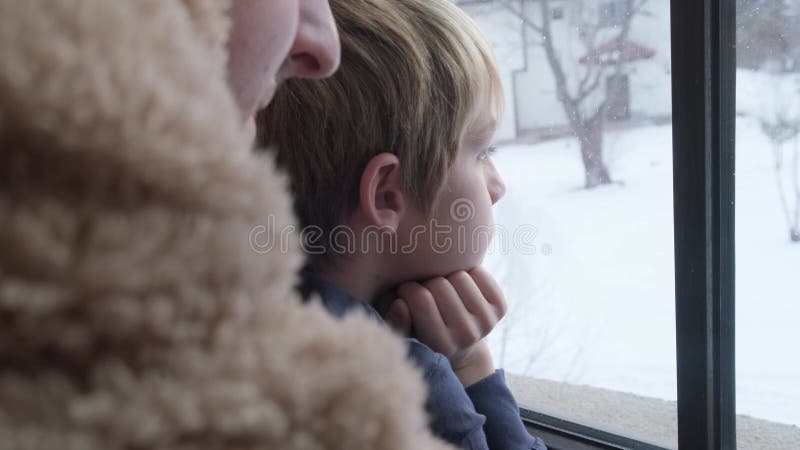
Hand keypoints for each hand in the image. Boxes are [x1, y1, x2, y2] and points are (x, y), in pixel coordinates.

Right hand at [384, 267, 506, 384]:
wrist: (458, 342)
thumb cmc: (420, 329)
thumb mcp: (401, 328)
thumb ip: (393, 319)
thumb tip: (400, 305)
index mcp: (440, 344)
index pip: (420, 298)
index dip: (407, 289)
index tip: (405, 293)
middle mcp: (466, 336)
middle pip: (440, 285)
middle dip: (426, 282)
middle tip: (424, 289)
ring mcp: (486, 323)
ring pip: (460, 276)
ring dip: (447, 276)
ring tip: (441, 288)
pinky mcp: (499, 309)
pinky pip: (479, 273)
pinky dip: (468, 272)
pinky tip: (459, 286)